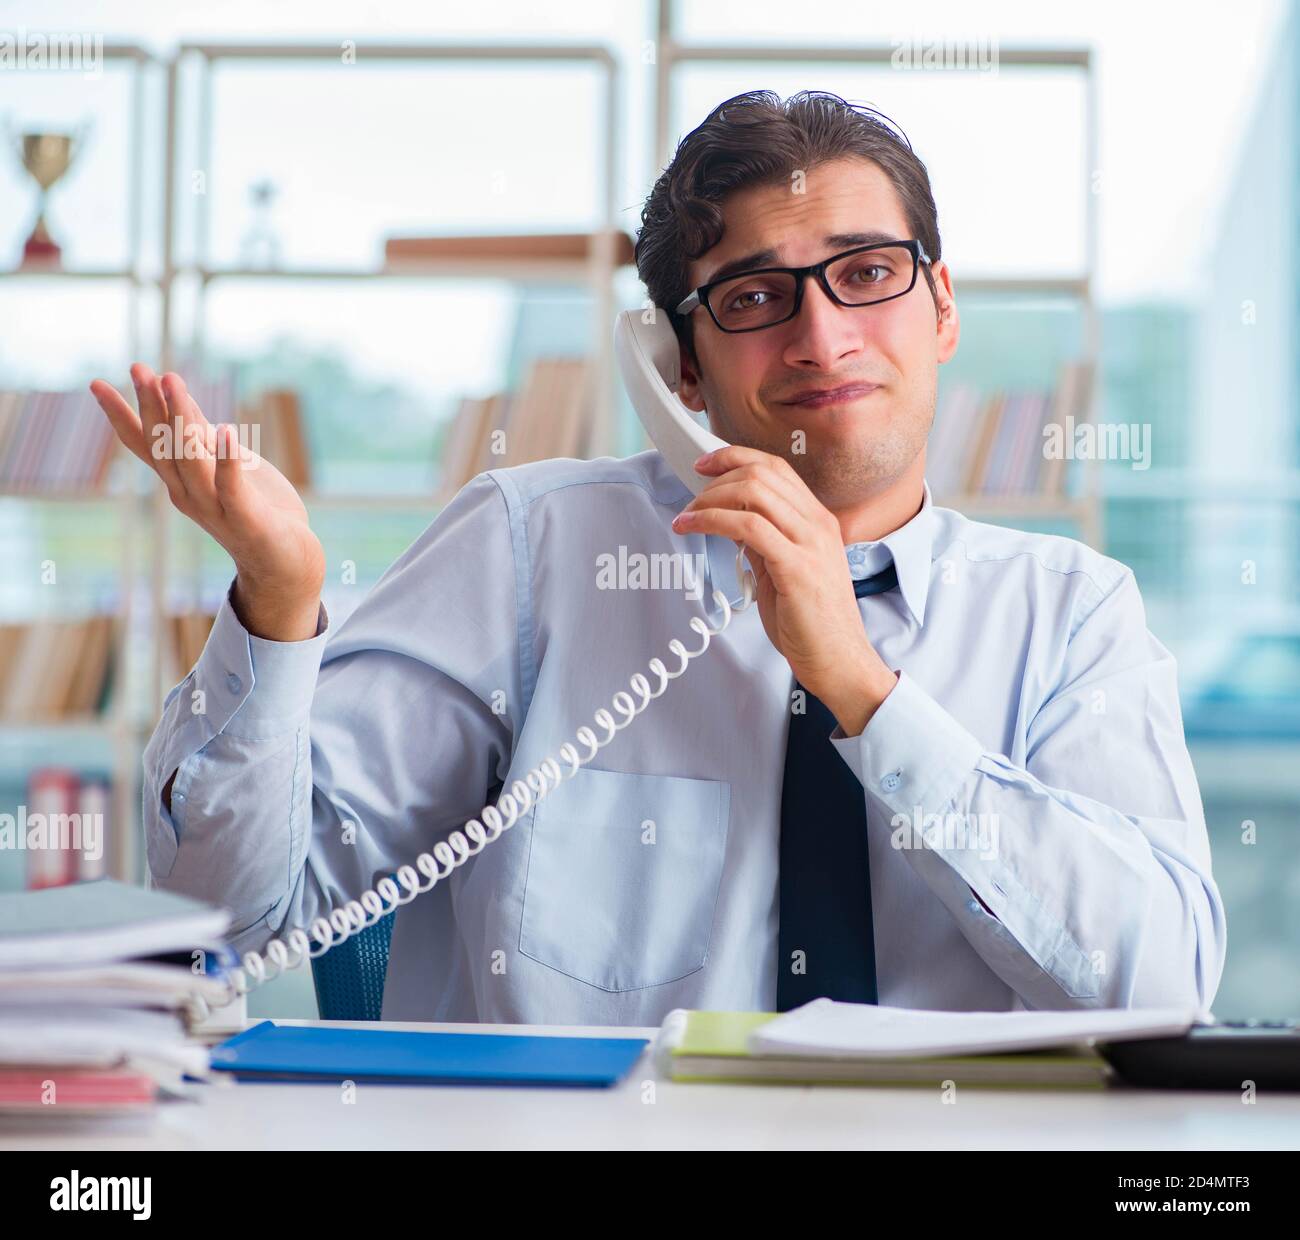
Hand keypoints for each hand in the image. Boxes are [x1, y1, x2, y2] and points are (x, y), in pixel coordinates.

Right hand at [89, 364, 325, 640]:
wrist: (286, 562)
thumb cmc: (257, 509)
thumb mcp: (225, 463)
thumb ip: (201, 435)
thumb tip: (176, 396)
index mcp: (180, 482)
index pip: (145, 446)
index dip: (122, 415)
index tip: (97, 383)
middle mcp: (188, 495)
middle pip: (162, 448)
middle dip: (150, 406)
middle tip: (139, 369)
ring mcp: (215, 509)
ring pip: (190, 461)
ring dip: (182, 420)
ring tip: (174, 383)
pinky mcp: (245, 519)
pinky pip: (232, 487)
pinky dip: (226, 459)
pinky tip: (225, 429)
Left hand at [670, 445, 897, 734]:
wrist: (839, 661)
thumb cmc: (812, 625)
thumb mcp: (784, 572)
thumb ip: (763, 544)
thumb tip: (731, 522)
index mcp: (818, 521)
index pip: (776, 467)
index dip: (736, 457)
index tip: (705, 465)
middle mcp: (818, 525)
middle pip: (762, 473)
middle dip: (717, 478)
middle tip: (690, 499)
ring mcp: (811, 544)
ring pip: (754, 492)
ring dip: (710, 499)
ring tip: (687, 517)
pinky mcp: (797, 567)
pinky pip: (748, 527)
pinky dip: (713, 521)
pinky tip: (693, 528)